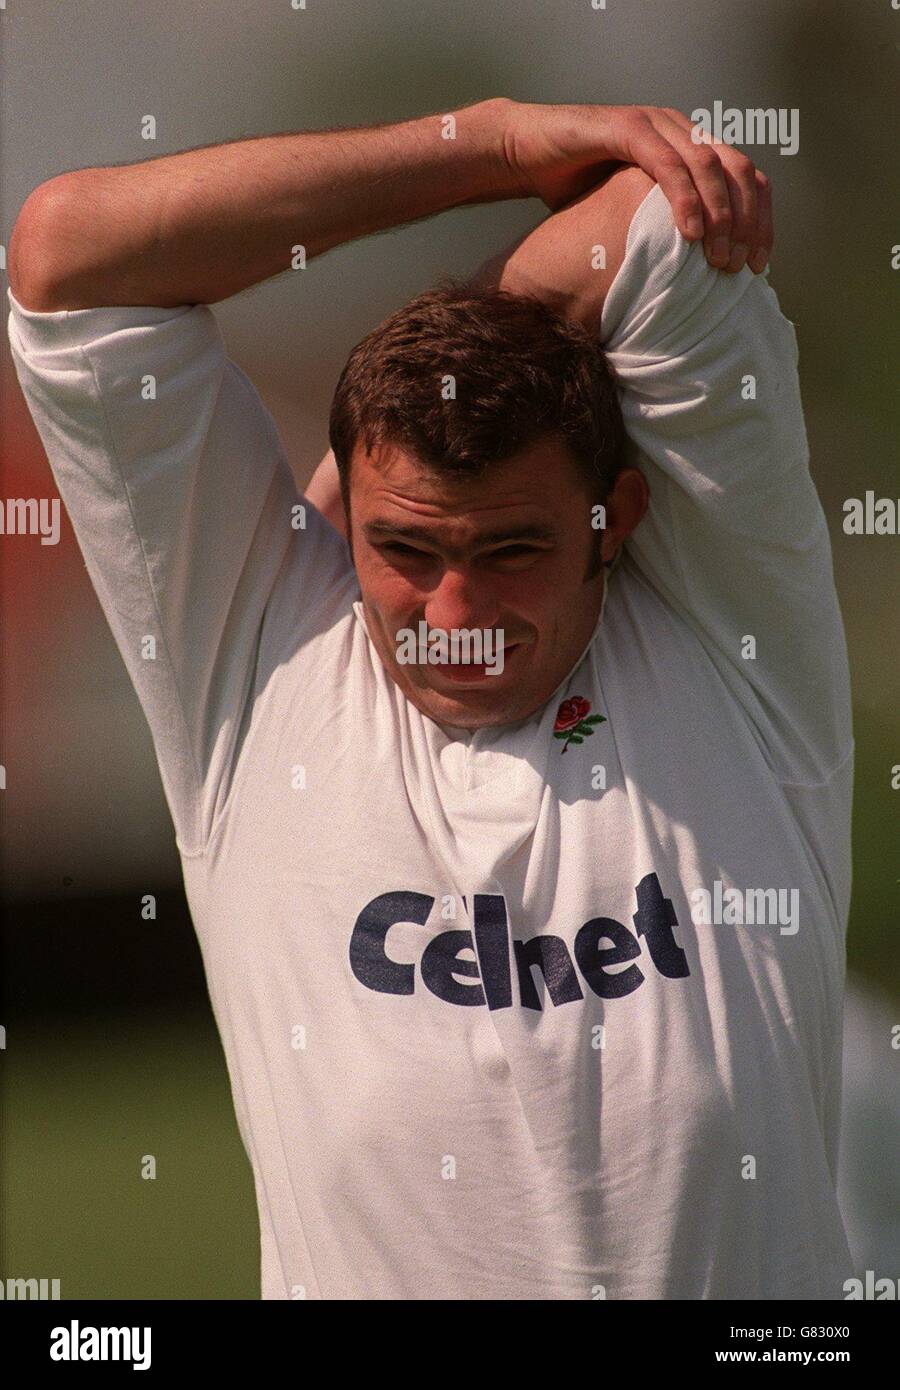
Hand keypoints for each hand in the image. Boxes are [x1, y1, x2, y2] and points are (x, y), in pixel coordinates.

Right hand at [500, 101, 772, 273]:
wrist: (527, 152)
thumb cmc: (575, 188)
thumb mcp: (632, 215)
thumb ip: (666, 232)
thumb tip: (695, 279)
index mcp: (689, 147)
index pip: (746, 178)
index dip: (760, 221)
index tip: (760, 264)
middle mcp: (680, 130)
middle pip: (739, 171)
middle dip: (747, 223)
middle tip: (742, 267)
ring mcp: (655, 125)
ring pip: (709, 166)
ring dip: (721, 215)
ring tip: (719, 257)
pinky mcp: (627, 129)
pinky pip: (667, 164)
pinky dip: (684, 199)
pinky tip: (691, 234)